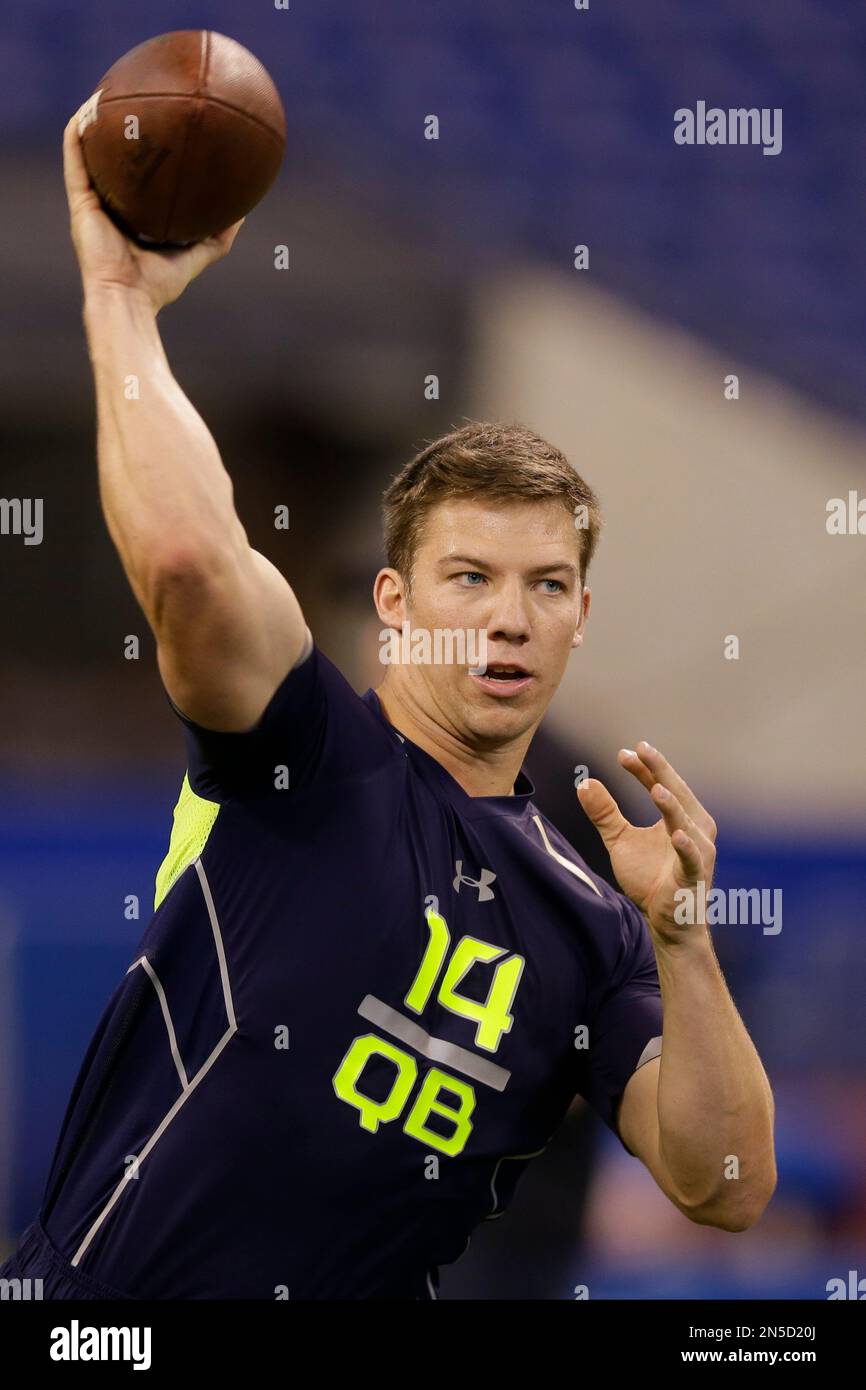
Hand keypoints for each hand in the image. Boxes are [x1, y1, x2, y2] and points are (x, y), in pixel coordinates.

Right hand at [63, 107, 243, 313]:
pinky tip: (93, 107)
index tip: (162, 125)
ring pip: (89, 150)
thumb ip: (220, 235)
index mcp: (131, 215)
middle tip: (138, 99)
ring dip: (96, 119)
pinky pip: (75, 157)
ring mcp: (91, 200)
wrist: (128, 300)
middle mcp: (109, 204)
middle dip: (121, 129)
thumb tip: (245, 210)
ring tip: (110, 90)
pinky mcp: (79, 200)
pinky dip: (80, 131)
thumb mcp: (197, 255)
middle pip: (113, 159)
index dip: (146, 152)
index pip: (136, 178)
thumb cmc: (159, 286)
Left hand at [577, 741, 716, 945]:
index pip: (661, 784)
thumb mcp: (620, 841)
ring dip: (673, 806)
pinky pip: (692, 858)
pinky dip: (686, 846)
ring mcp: (698, 852)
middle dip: (660, 772)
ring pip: (687, 823)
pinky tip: (676, 835)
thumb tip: (583, 783)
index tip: (623, 753)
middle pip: (677, 794)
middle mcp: (694, 828)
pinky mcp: (695, 876)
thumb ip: (605, 814)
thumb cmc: (650, 879)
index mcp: (679, 817)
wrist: (667, 922)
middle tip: (643, 751)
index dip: (644, 769)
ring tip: (656, 789)